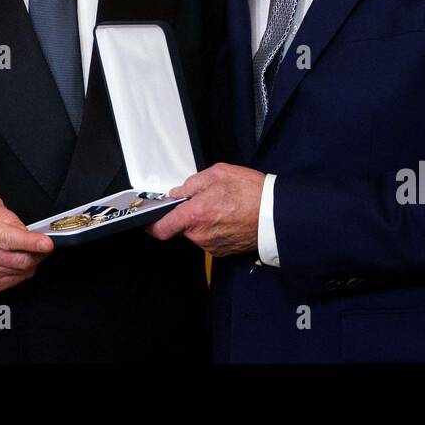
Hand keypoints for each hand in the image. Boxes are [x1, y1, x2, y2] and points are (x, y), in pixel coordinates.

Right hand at [0, 194, 52, 291]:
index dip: (30, 242)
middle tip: (44, 244)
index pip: (7, 239)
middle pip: (18, 259)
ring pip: (20, 271)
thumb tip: (25, 229)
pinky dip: (22, 270)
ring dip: (31, 261)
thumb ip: (6, 214)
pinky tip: (16, 260)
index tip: (47, 243)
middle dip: (38, 252)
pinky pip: (14, 280)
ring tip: (28, 249)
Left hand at [146, 163, 264, 256]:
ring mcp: (212, 245)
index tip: (149, 219)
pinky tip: (229, 216)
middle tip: (204, 199)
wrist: (276, 214)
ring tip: (222, 206)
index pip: (161, 228)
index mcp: (195, 215)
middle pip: (181, 227)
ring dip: (202, 220)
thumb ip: (192, 183)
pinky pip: (210, 238)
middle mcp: (200, 235)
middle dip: (187, 213)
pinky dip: (214, 228)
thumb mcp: (217, 174)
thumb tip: (179, 192)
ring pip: (196, 232)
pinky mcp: (223, 251)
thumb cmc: (251, 193)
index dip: (151, 224)